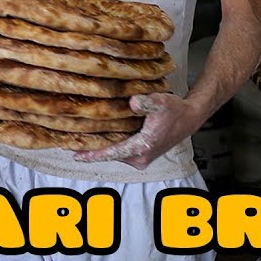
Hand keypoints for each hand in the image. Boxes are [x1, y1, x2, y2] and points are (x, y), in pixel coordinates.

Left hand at [71, 92, 205, 169]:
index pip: (112, 152)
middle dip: (93, 150)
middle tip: (70, 143)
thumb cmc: (175, 111)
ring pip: (116, 154)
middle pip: (111, 155)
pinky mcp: (143, 156)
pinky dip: (111, 146)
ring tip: (81, 140)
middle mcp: (141, 157)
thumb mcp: (161, 102)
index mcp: (142, 147)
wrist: (190, 118)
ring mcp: (142, 158)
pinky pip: (122, 152)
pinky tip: (100, 137)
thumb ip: (146, 102)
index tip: (76, 155)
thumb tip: (132, 102)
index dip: (93, 154)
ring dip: (102, 148)